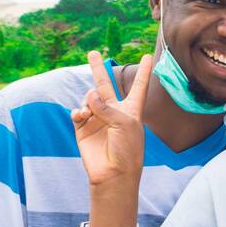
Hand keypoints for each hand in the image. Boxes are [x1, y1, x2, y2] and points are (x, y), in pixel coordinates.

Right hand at [71, 51, 151, 196]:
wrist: (113, 174)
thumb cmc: (126, 149)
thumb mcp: (124, 124)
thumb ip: (106, 107)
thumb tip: (89, 95)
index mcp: (131, 109)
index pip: (138, 86)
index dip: (143, 71)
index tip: (147, 55)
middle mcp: (114, 112)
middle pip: (106, 85)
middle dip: (99, 69)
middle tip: (93, 52)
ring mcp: (98, 119)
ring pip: (89, 98)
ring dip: (88, 100)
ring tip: (88, 111)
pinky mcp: (83, 128)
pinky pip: (78, 112)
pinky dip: (78, 111)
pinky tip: (81, 115)